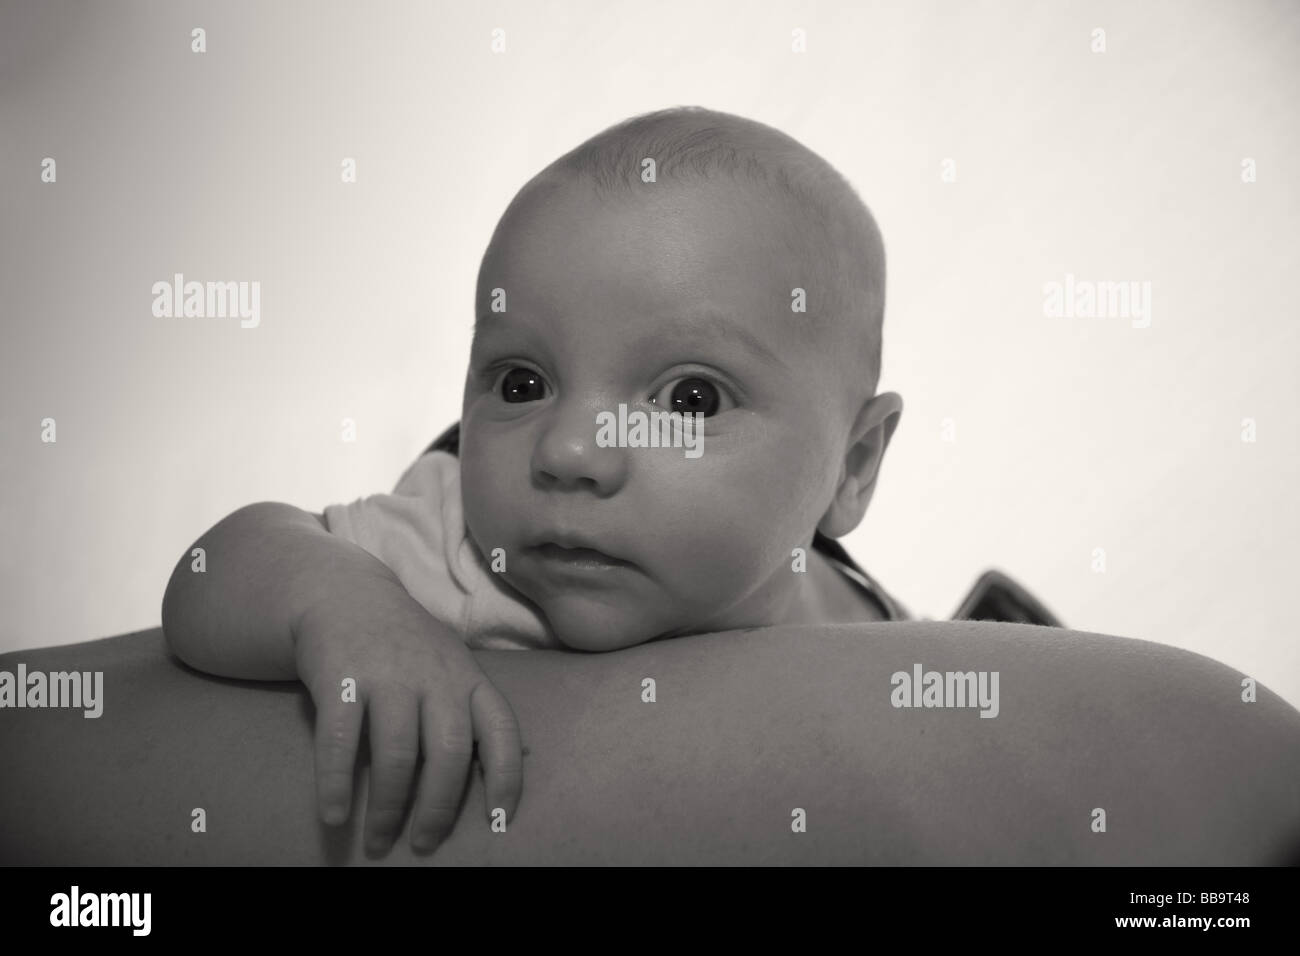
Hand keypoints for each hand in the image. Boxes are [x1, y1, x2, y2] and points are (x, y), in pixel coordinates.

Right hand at [293, 572, 522, 854]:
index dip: (506, 777)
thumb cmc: (406, 645)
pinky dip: (336, 784)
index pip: (501, 730)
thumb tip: (506, 769)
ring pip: (397, 754)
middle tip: (424, 844)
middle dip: (438, 807)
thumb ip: (472, 708)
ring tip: (378, 841)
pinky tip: (334, 815)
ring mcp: (387, 675)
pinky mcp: (341, 678)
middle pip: (449, 752)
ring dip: (387, 807)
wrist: (344, 594)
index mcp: (468, 678)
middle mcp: (434, 676)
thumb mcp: (450, 664)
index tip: (499, 820)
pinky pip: (341, 741)